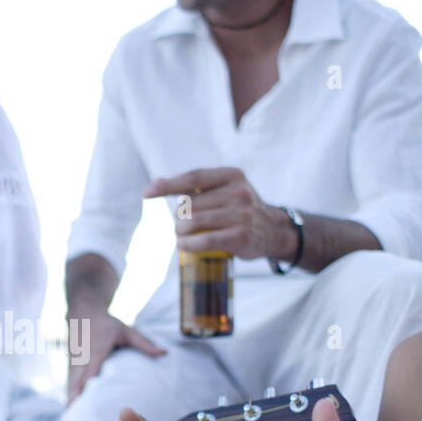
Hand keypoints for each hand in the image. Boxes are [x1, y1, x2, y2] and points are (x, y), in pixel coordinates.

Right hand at [66, 311, 165, 403]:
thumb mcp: (127, 330)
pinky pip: (69, 379)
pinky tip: (69, 407)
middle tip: (76, 408)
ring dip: (71, 394)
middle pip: (80, 374)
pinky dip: (68, 392)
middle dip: (77, 390)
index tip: (87, 387)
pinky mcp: (71, 363)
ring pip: (72, 378)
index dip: (89, 374)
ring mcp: (75, 358)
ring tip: (71, 412)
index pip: (93, 362)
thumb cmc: (108, 325)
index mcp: (98, 345)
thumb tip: (164, 353)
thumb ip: (144, 343)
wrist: (83, 314)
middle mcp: (84, 353)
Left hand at [145, 167, 295, 261]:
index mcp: (233, 175)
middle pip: (190, 204)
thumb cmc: (240, 209)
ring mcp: (243, 215)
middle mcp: (240, 192)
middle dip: (177, 217)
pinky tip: (182, 245)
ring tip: (180, 236)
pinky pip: (205, 240)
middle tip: (178, 225)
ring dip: (179, 232)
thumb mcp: (224, 189)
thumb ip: (194, 187)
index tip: (147, 193)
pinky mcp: (242, 236)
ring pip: (194, 222)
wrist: (274, 231)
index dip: (168, 185)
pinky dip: (188, 244)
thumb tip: (155, 183)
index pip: (194, 178)